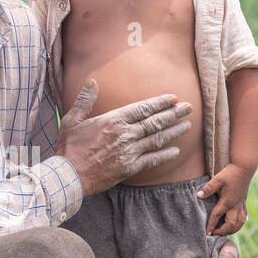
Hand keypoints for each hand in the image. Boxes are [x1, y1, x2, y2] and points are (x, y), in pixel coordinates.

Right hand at [56, 80, 191, 196]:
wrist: (69, 175)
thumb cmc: (69, 147)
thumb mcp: (72, 120)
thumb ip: (84, 100)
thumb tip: (92, 82)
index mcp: (113, 120)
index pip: (143, 108)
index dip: (160, 103)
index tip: (173, 98)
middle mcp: (125, 134)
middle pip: (155, 122)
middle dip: (174, 114)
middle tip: (189, 108)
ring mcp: (129, 151)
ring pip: (157, 139)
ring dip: (174, 131)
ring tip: (187, 126)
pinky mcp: (129, 168)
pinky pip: (152, 160)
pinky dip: (165, 155)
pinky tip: (176, 151)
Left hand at [197, 162, 253, 233]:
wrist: (244, 168)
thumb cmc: (230, 173)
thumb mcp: (218, 178)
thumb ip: (208, 188)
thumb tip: (199, 195)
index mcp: (227, 200)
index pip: (217, 216)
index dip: (211, 225)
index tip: (207, 233)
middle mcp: (235, 205)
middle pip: (231, 224)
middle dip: (223, 231)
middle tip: (214, 233)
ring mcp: (241, 204)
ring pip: (240, 223)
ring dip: (232, 230)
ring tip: (223, 232)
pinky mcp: (244, 203)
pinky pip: (244, 217)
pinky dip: (239, 224)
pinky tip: (234, 225)